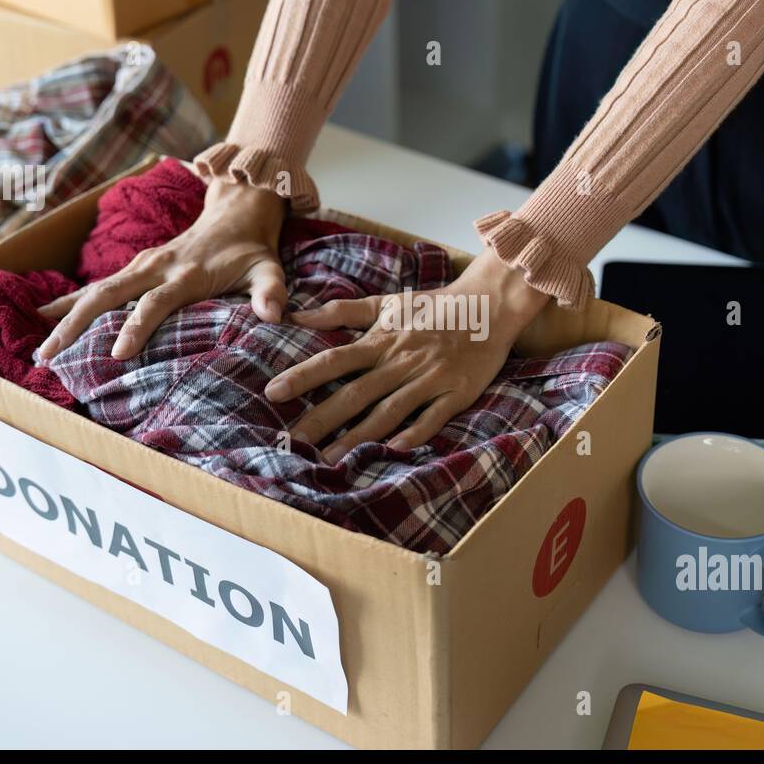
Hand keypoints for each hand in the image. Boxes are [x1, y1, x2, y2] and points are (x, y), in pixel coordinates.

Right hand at [37, 178, 285, 360]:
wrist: (235, 214)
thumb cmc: (252, 251)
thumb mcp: (268, 269)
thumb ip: (271, 291)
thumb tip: (274, 315)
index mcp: (185, 274)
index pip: (156, 302)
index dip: (137, 326)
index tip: (118, 354)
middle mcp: (155, 267)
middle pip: (107, 295)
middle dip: (77, 326)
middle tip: (50, 357)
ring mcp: (141, 265)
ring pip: (94, 292)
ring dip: (65, 319)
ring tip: (40, 352)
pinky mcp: (134, 268)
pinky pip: (95, 287)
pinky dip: (69, 302)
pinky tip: (44, 318)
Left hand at [265, 250, 550, 462]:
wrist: (489, 304)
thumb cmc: (434, 306)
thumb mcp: (387, 303)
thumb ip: (342, 311)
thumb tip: (298, 316)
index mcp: (382, 341)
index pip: (335, 360)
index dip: (304, 376)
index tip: (273, 392)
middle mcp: (400, 362)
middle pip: (355, 393)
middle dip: (322, 418)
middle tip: (292, 443)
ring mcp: (429, 379)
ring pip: (388, 411)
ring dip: (359, 436)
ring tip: (331, 459)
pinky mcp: (456, 392)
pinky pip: (433, 416)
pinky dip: (416, 431)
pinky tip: (395, 449)